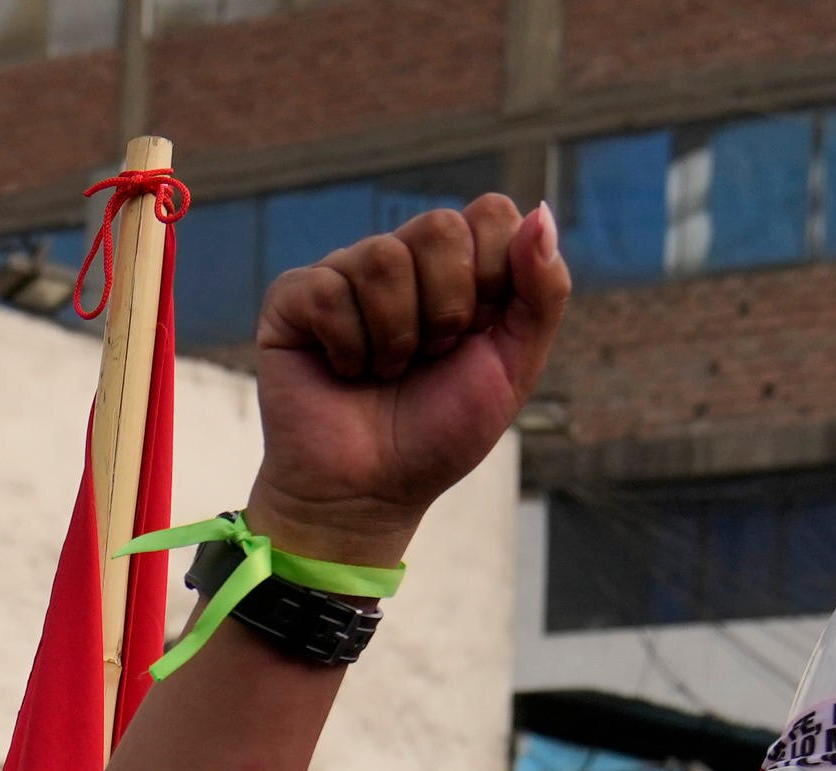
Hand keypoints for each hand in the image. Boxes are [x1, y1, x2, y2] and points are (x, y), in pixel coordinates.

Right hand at [249, 196, 568, 572]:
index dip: (493, 274)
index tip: (477, 334)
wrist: (368, 494)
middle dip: (447, 308)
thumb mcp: (514, 368)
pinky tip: (344, 371)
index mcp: (457, 267)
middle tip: (430, 357)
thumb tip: (542, 211)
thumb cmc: (437, 434)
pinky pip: (328, 290)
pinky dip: (347, 347)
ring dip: (395, 336)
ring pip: (383, 257)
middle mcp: (401, 260)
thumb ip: (543, 291)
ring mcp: (344, 274)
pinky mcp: (293, 299)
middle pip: (440, 226)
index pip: (490, 213)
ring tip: (384, 372)